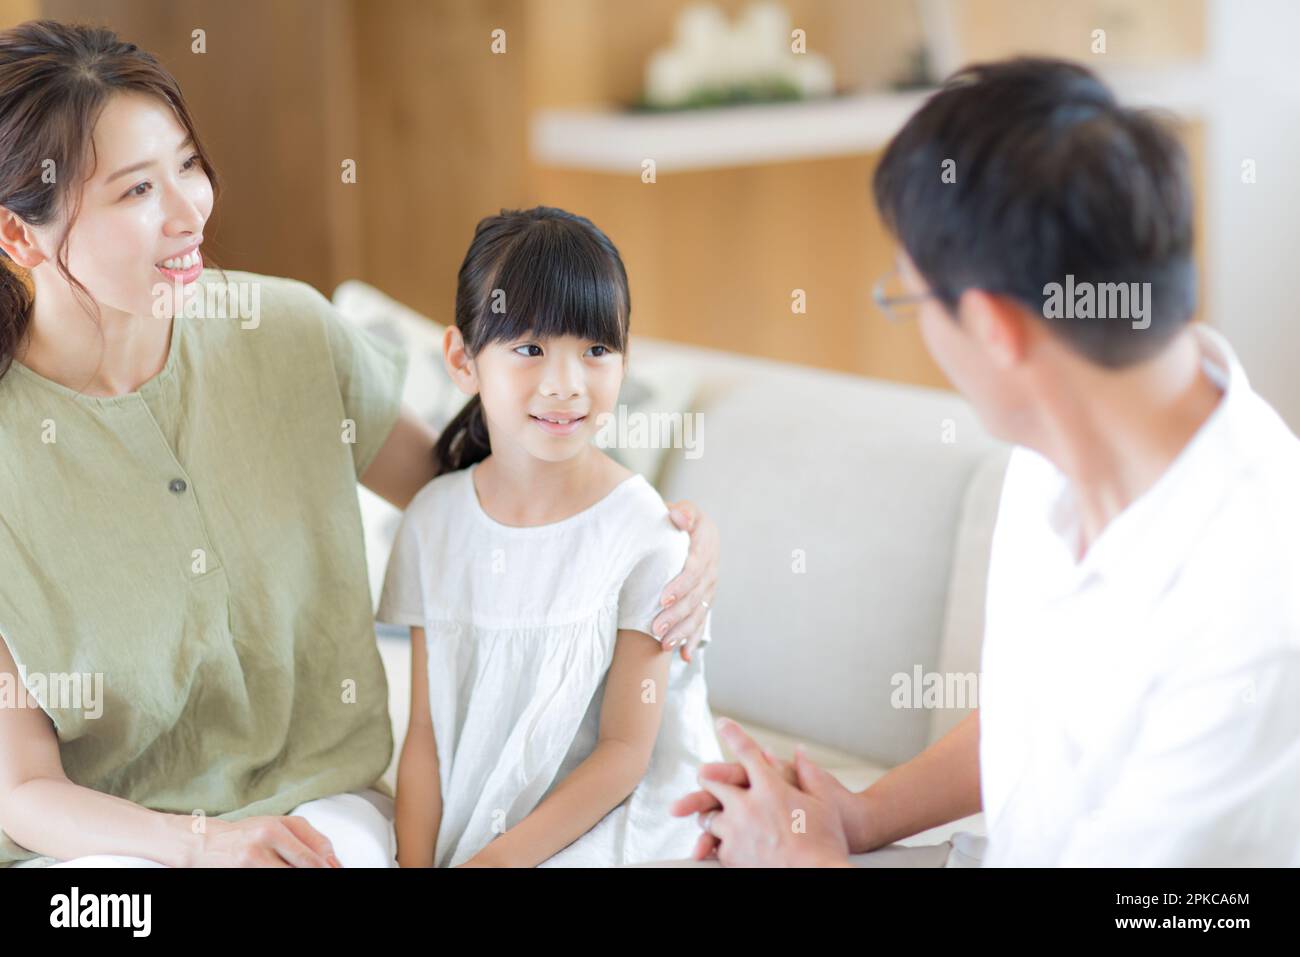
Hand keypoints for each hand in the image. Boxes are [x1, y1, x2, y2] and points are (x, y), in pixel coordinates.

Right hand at [196, 815, 340, 867]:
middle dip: (318, 874)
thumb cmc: (249, 834)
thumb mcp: (279, 826)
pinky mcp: (241, 873)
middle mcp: (263, 841)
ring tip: (296, 871)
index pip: (314, 854)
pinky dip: (280, 878)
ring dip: (300, 877)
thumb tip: (333, 862)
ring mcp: (251, 860)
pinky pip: (270, 880)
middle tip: (327, 877)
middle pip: (304, 866)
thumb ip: (309, 839)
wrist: (206, 843)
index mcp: (276, 827)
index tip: (335, 871)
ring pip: (288, 875)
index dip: (328, 867)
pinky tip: (282, 873)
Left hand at [655, 500, 718, 662]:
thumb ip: (683, 512)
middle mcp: (711, 568)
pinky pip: (700, 622)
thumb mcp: (683, 509)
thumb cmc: (677, 517)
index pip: (695, 568)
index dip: (680, 585)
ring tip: (664, 645)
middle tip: (656, 629)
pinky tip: (684, 656)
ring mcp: (709, 586)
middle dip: (676, 615)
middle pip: (695, 596)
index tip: (662, 599)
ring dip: (681, 631)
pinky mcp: (705, 600)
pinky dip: (692, 639)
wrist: (687, 527)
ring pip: (698, 613)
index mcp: (707, 544)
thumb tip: (677, 516)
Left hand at [675, 719, 851, 866]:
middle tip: (707, 777)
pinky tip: (729, 844)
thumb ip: (809, 773)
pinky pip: (717, 845)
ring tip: (715, 816)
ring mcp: (736, 832)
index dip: (733, 734)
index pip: (746, 752)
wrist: (818, 877)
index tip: (722, 723)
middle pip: (712, 783)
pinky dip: (721, 843)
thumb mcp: (824, 802)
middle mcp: (747, 806)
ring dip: (711, 814)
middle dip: (709, 779)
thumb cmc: (826, 843)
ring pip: (708, 816)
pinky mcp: (731, 857)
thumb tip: (800, 752)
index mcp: (770, 788)